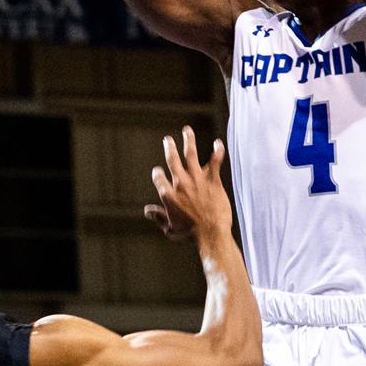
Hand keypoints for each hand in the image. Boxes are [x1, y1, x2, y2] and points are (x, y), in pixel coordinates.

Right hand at [145, 127, 232, 241]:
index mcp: (168, 194)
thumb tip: (147, 211)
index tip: (157, 171)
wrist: (211, 233)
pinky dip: (217, 151)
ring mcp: (197, 180)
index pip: (158, 177)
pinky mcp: (212, 181)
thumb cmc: (190, 234)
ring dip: (188, 141)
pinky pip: (215, 162)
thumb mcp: (170, 228)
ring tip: (187, 130)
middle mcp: (181, 183)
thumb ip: (158, 217)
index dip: (157, 173)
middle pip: (172, 160)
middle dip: (169, 147)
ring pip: (191, 154)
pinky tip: (218, 143)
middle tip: (167, 139)